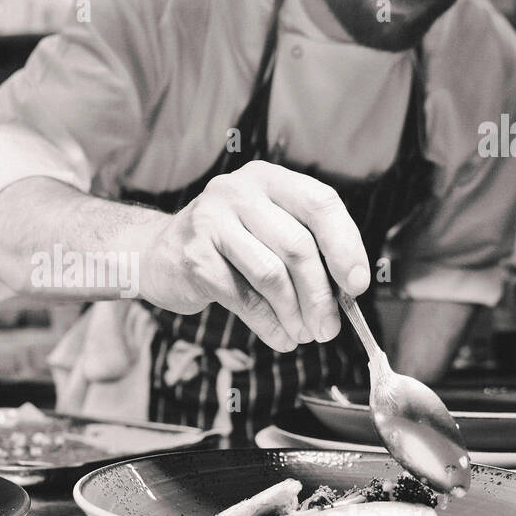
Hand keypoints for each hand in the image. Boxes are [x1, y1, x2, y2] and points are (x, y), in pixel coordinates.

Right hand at [126, 161, 370, 351]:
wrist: (157, 254)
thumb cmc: (226, 246)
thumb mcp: (266, 230)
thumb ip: (304, 248)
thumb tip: (346, 293)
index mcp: (268, 179)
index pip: (320, 203)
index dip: (345, 246)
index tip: (357, 285)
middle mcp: (239, 191)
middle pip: (297, 245)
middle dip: (320, 295)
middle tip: (329, 327)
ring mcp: (212, 221)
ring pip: (272, 274)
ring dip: (295, 313)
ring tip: (304, 335)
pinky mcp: (195, 257)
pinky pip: (243, 297)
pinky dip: (268, 324)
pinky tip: (279, 337)